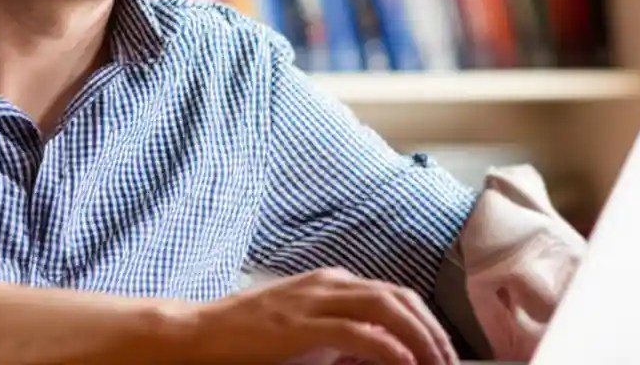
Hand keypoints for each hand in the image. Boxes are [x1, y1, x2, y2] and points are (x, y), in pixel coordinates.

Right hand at [181, 267, 457, 364]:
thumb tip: (383, 357)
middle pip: (401, 298)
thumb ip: (341, 338)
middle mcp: (329, 283)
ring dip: (420, 339)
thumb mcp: (304, 334)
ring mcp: (315, 300)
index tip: (443, 354)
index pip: (396, 295)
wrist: (197, 335)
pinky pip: (359, 333)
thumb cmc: (247, 340)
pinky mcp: (301, 325)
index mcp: (332, 282)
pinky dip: (389, 348)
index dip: (426, 322)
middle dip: (433, 331)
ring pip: (388, 308)